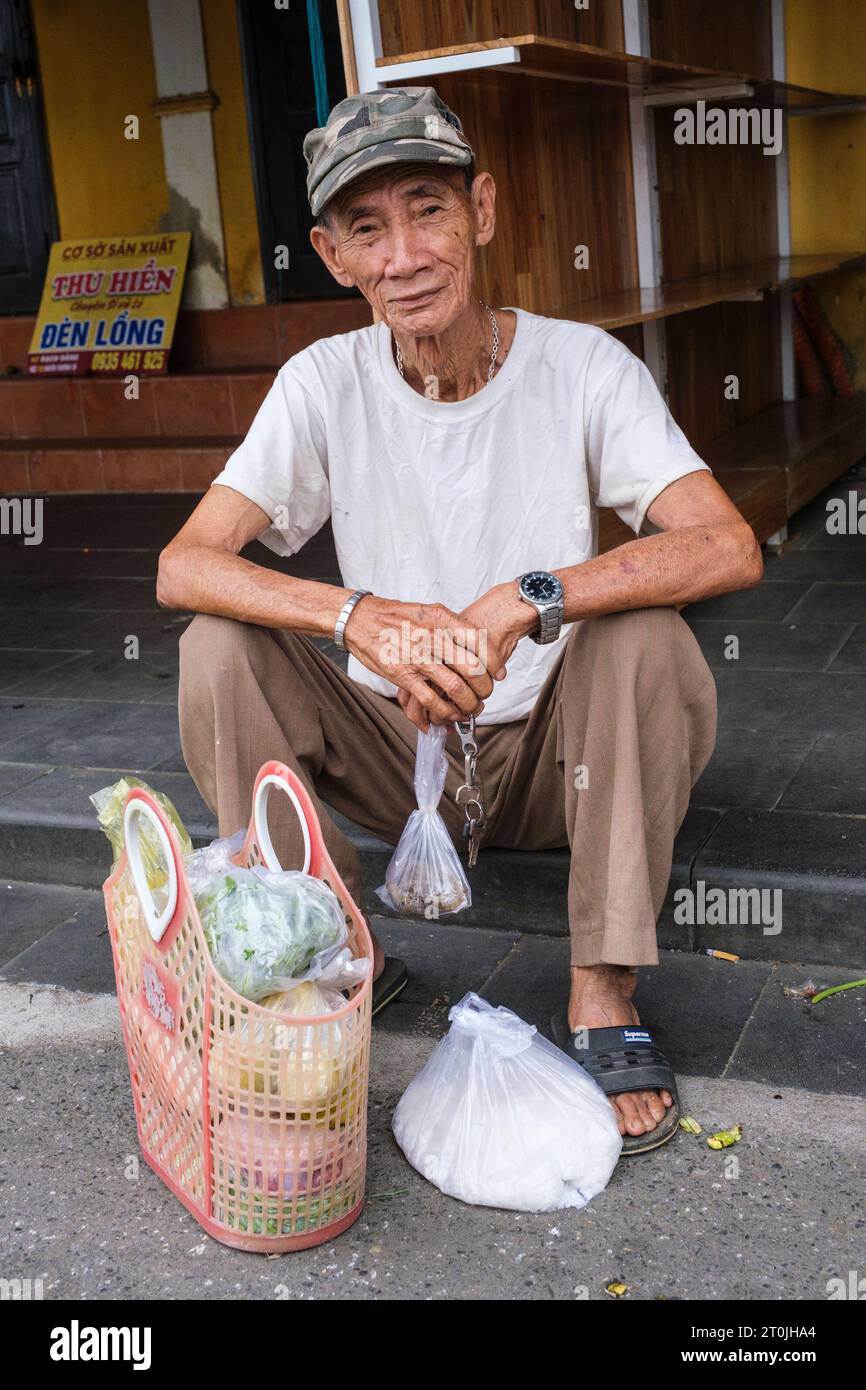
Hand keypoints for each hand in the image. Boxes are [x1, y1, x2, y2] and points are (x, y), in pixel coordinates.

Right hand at [343, 595, 506, 731]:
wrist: (360, 619)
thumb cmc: (396, 616)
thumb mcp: (429, 611)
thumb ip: (452, 626)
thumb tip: (478, 645)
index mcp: (442, 619)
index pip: (480, 642)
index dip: (495, 662)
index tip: (499, 674)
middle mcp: (433, 637)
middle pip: (473, 669)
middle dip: (485, 688)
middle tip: (485, 694)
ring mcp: (418, 658)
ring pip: (456, 689)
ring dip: (468, 705)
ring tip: (471, 709)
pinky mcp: (402, 676)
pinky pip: (431, 701)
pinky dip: (444, 713)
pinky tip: (448, 716)